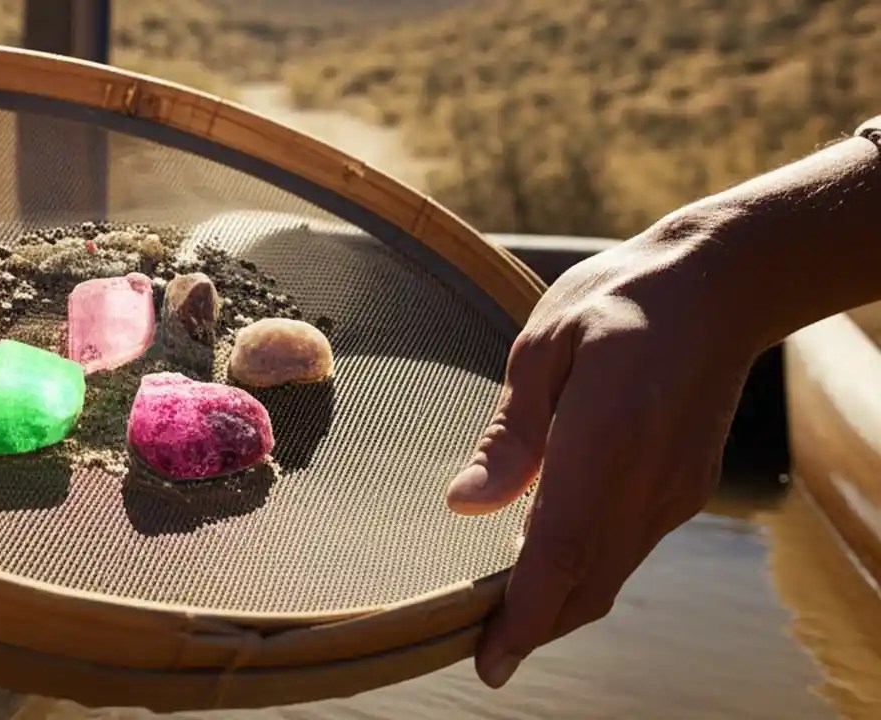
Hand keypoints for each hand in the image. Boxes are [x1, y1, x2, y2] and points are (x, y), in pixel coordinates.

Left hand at [445, 212, 761, 687]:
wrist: (719, 288)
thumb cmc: (617, 302)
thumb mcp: (544, 345)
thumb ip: (509, 433)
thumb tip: (465, 504)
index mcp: (608, 435)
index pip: (562, 550)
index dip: (524, 614)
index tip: (491, 660)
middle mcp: (650, 478)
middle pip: (589, 583)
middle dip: (535, 628)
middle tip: (484, 652)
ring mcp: (676, 490)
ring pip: (611, 575)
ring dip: (560, 606)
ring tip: (505, 619)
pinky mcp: (686, 491)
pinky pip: (629, 551)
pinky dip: (587, 573)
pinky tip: (549, 564)